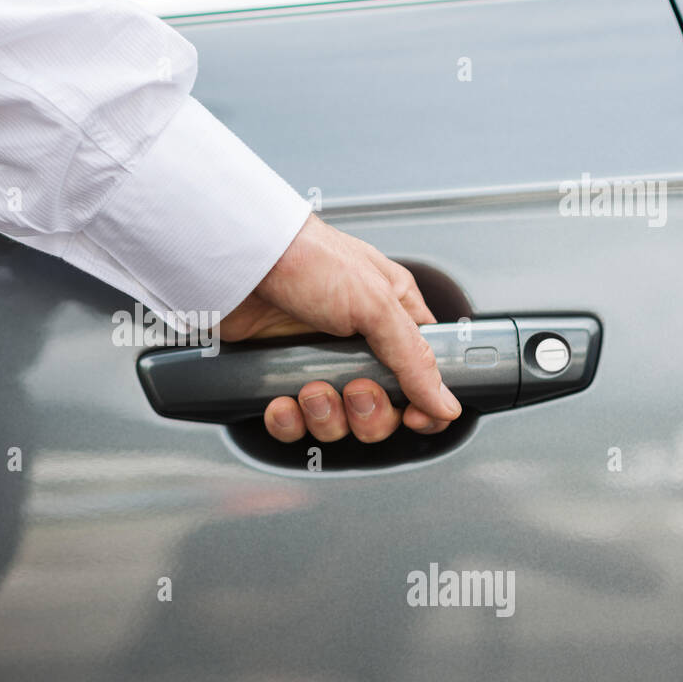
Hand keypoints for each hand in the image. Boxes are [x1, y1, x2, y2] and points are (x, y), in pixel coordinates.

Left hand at [219, 213, 461, 442]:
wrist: (237, 260)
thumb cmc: (307, 260)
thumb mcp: (376, 303)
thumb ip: (414, 357)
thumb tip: (445, 402)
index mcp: (391, 318)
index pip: (423, 376)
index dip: (421, 405)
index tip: (413, 415)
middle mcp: (357, 344)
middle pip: (380, 409)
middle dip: (367, 411)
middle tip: (353, 389)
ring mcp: (316, 362)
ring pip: (336, 421)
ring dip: (326, 416)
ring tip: (310, 389)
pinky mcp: (278, 376)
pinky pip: (293, 421)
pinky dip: (288, 420)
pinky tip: (282, 401)